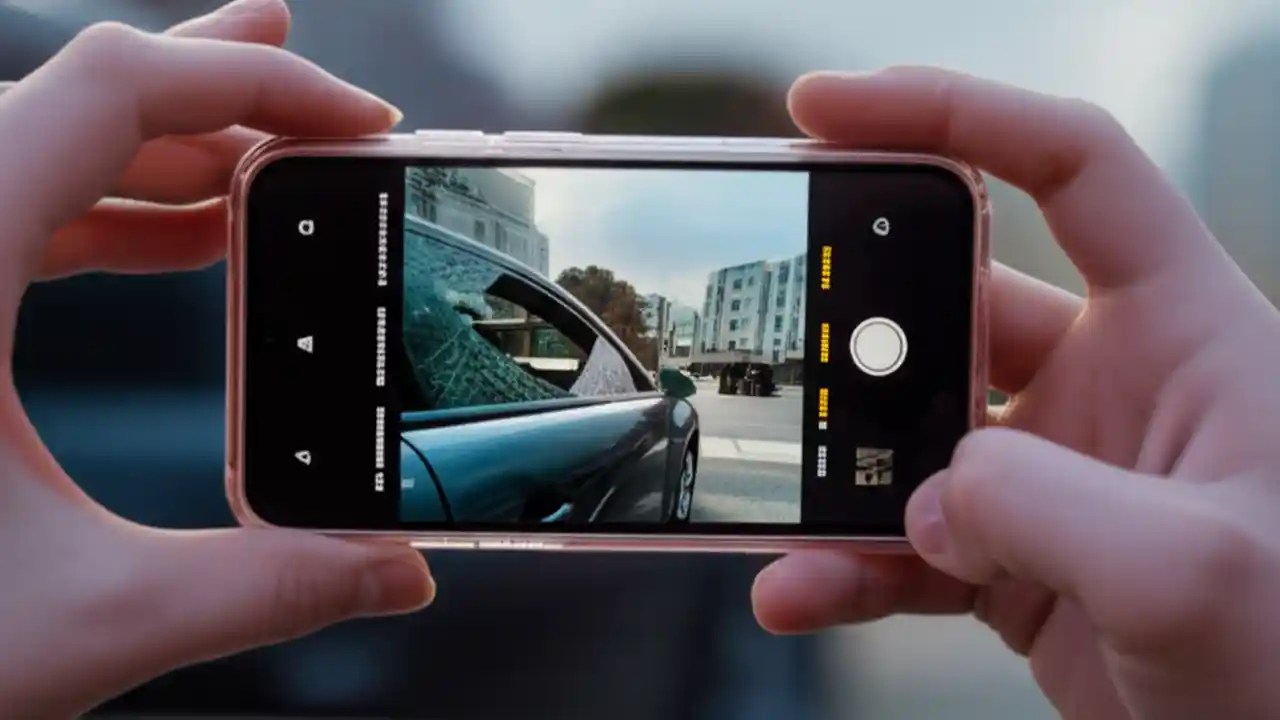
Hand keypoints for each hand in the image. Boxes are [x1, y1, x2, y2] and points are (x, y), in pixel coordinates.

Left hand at [0, 1, 431, 715]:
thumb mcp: (89, 620)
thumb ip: (267, 590)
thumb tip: (403, 573)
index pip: (117, 88)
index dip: (255, 81)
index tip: (358, 124)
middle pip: (82, 94)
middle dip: (224, 93)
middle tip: (332, 111)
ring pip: (45, 146)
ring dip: (172, 156)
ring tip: (275, 179)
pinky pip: (17, 208)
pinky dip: (112, 210)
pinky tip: (183, 248)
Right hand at [753, 67, 1279, 719]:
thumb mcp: (1187, 569)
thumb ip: (1040, 504)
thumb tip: (931, 500)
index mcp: (1186, 334)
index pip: (1069, 169)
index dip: (953, 113)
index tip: (829, 109)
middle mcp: (1116, 387)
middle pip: (953, 302)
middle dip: (860, 324)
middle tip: (779, 340)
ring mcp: (1059, 477)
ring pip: (912, 437)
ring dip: (838, 473)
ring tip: (777, 507)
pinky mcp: (1019, 558)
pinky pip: (908, 538)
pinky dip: (847, 561)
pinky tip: (801, 585)